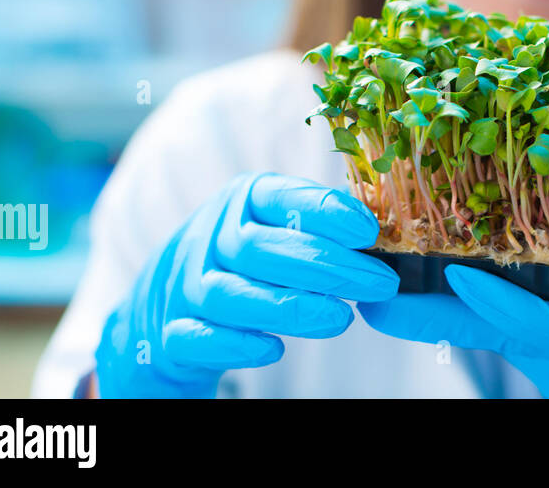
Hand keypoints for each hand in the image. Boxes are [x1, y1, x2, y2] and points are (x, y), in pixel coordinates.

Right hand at [95, 172, 397, 397]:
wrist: (164, 309)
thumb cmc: (245, 262)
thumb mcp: (274, 228)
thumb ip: (317, 227)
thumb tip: (384, 235)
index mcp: (242, 201)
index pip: (281, 197)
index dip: (325, 212)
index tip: (369, 231)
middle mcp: (209, 237)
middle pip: (261, 248)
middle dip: (325, 267)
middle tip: (379, 284)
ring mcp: (184, 286)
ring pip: (230, 294)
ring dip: (289, 307)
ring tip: (343, 319)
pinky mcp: (172, 333)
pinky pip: (198, 338)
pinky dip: (236, 344)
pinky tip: (274, 349)